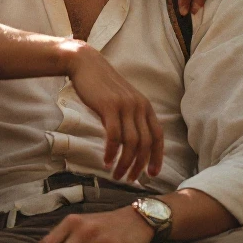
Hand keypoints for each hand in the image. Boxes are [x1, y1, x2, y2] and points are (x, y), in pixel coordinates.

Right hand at [62, 41, 163, 180]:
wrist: (84, 64)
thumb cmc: (101, 84)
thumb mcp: (122, 99)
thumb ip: (130, 116)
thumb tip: (132, 142)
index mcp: (145, 106)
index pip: (158, 136)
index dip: (157, 157)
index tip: (151, 174)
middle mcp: (139, 106)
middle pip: (146, 143)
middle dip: (139, 166)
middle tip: (130, 179)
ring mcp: (125, 106)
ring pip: (131, 143)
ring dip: (125, 163)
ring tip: (116, 174)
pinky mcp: (109, 107)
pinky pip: (114, 136)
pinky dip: (112, 152)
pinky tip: (106, 160)